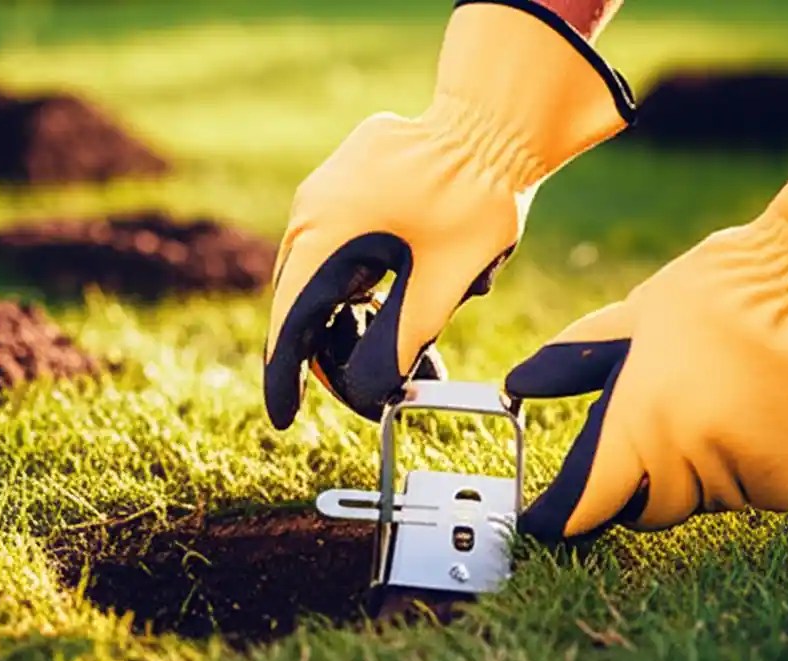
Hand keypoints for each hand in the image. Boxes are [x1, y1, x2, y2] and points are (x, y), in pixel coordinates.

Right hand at [263, 0, 632, 428]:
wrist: (502, 115)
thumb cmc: (474, 200)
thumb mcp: (440, 289)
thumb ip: (399, 347)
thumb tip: (368, 394)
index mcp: (321, 240)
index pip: (290, 325)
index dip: (285, 379)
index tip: (284, 417)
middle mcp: (313, 212)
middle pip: (308, 302)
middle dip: (339, 353)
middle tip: (377, 392)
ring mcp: (331, 188)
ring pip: (332, 273)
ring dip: (365, 317)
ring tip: (421, 354)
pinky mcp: (355, 175)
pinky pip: (351, 240)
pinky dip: (374, 277)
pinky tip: (422, 293)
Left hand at [506, 115, 787, 539]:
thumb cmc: (712, 292)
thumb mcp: (628, 318)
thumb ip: (571, 364)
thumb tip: (517, 385)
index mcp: (636, 418)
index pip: (589, 501)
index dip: (564, 517)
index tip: (548, 523)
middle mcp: (684, 454)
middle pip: (651, 508)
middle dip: (642, 488)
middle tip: (654, 443)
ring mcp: (740, 470)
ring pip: (708, 501)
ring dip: (705, 473)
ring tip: (720, 406)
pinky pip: (761, 492)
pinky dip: (756, 468)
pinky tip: (762, 414)